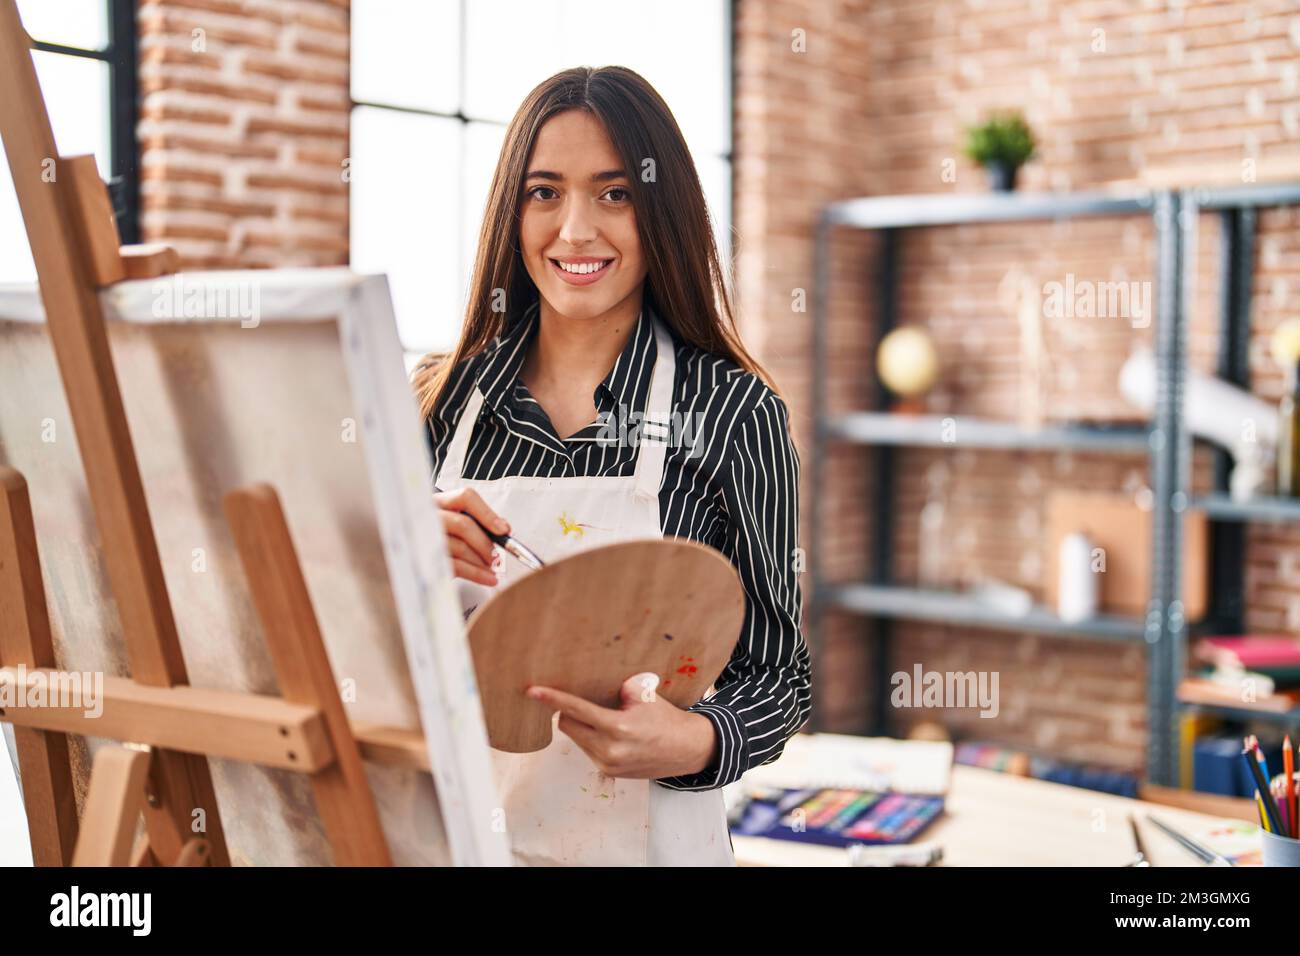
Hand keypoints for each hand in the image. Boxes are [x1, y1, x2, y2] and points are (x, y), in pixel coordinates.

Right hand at [434, 486, 507, 586]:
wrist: (402, 557)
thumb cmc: (435, 536)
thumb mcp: (452, 522)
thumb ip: (476, 520)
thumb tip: (503, 528)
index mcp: (438, 502)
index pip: (466, 498)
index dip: (488, 514)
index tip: (504, 530)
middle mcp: (429, 516)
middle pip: (464, 524)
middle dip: (486, 543)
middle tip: (497, 556)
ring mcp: (424, 538)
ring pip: (461, 547)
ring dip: (483, 561)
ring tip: (493, 569)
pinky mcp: (424, 561)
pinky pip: (455, 566)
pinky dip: (477, 574)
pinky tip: (488, 578)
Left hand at [527, 673, 718, 779]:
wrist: (687, 750)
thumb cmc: (666, 719)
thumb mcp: (647, 697)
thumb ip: (622, 688)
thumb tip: (599, 681)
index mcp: (618, 728)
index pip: (576, 710)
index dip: (552, 699)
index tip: (532, 691)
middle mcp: (609, 750)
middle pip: (567, 726)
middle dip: (568, 712)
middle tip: (580, 700)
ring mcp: (608, 764)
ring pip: (577, 739)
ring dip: (581, 726)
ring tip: (605, 718)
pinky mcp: (609, 772)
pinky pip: (588, 750)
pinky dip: (591, 739)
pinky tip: (610, 733)